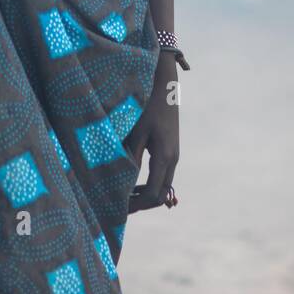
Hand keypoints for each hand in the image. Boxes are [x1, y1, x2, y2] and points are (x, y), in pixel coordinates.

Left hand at [124, 53, 180, 212]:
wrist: (164, 85)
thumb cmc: (147, 105)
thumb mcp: (136, 132)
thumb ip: (131, 158)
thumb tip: (122, 183)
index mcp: (164, 156)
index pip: (153, 195)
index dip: (137, 205)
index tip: (119, 209)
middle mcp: (172, 159)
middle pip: (160, 195)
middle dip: (141, 204)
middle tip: (119, 207)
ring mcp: (174, 155)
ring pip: (163, 186)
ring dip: (146, 195)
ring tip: (124, 197)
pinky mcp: (171, 149)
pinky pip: (163, 175)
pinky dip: (150, 184)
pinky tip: (133, 183)